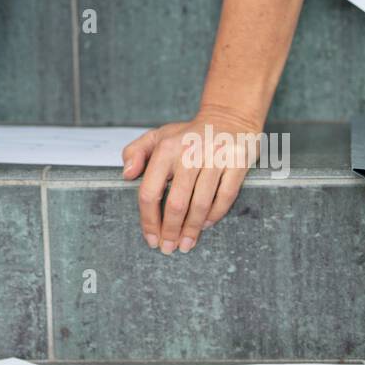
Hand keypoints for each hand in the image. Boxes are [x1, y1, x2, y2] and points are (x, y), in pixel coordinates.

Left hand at [121, 109, 262, 254]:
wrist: (228, 117)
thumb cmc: (188, 134)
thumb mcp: (157, 136)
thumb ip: (135, 153)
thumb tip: (126, 175)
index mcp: (165, 149)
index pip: (150, 191)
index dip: (148, 220)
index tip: (150, 237)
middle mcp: (189, 153)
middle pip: (176, 203)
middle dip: (170, 231)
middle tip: (168, 248)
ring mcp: (215, 158)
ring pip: (201, 204)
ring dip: (192, 229)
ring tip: (186, 244)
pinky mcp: (237, 163)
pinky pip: (225, 197)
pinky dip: (215, 215)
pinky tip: (206, 225)